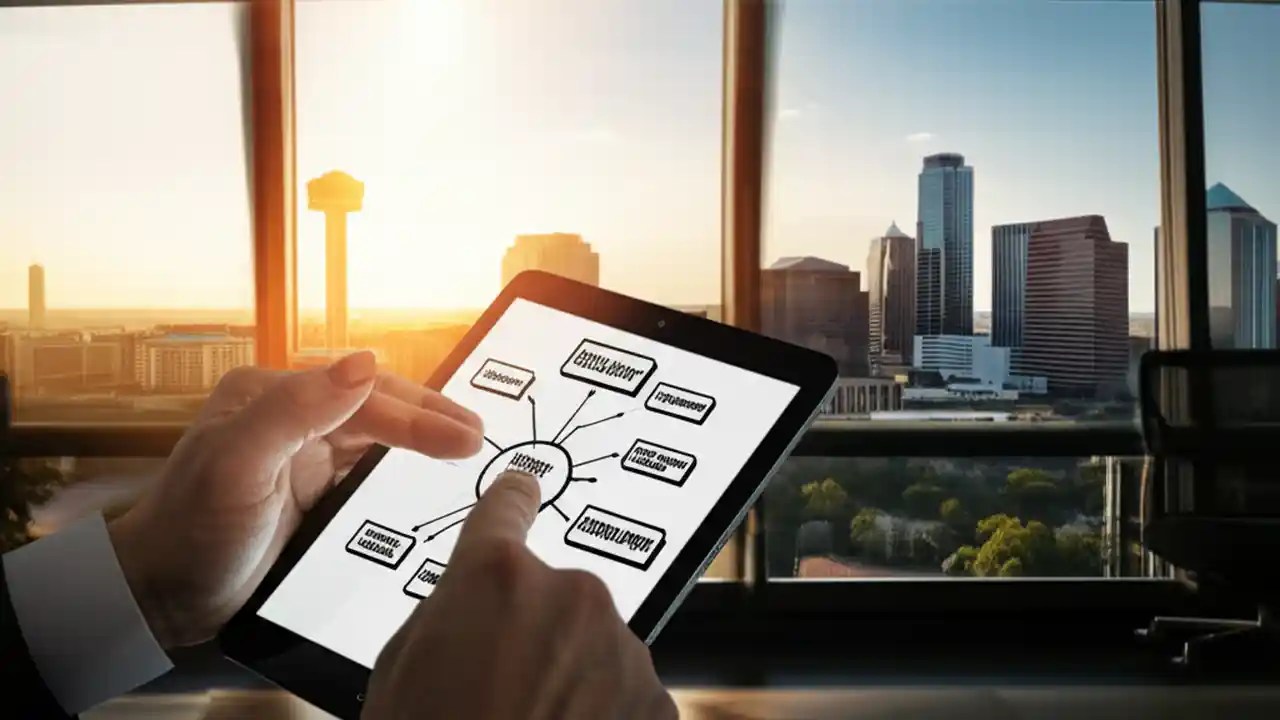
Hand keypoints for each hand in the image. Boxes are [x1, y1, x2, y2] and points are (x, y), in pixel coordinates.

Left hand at [108, 351, 484, 647]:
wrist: (159, 595)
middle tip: (479, 436)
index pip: (362, 396)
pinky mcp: (312, 488)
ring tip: (470, 444)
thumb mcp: (236, 467)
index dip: (418, 414)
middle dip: (432, 416)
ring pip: (378, 432)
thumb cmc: (189, 532)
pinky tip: (431, 470)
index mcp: (270, 395)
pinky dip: (405, 463)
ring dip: (424, 435)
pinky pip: (369, 465)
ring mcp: (302, 452)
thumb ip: (296, 409)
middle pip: (377, 405)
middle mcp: (290, 415)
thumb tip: (364, 362)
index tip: (466, 436)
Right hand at [362, 470, 675, 719]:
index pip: (509, 506)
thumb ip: (448, 613)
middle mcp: (569, 593)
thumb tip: (475, 604)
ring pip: (592, 646)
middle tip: (500, 688)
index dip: (514, 499)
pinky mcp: (654, 697)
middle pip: (553, 595)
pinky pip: (623, 691)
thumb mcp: (402, 668)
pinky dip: (602, 713)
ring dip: (571, 676)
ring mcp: (619, 646)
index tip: (525, 490)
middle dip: (534, 631)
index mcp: (494, 576)